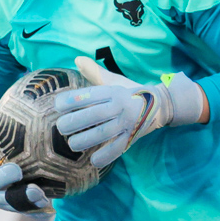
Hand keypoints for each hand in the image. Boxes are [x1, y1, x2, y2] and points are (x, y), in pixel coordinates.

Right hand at [0, 119, 52, 214]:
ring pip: (18, 208)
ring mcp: (4, 204)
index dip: (3, 177)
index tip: (17, 170)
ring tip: (47, 201)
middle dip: (22, 197)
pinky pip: (27, 212)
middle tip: (38, 192)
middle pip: (6, 200)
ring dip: (33, 206)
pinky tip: (51, 210)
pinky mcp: (15, 208)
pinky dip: (38, 212)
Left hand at [53, 55, 206, 167]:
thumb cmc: (130, 91)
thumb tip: (77, 59)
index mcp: (114, 91)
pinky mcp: (133, 137)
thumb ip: (94, 72)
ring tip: (73, 144)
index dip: (72, 100)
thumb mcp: (114, 81)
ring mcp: (128, 122)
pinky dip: (106, 156)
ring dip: (86, 140)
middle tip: (61, 128)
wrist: (161, 104)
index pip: (91, 94)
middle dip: (75, 122)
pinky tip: (93, 161)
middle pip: (95, 115)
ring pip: (105, 133)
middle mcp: (121, 106)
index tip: (58, 105)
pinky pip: (118, 148)